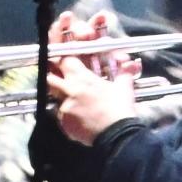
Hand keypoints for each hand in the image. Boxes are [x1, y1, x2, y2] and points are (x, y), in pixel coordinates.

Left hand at [46, 10, 139, 146]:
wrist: (117, 137)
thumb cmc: (120, 110)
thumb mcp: (124, 88)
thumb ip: (124, 73)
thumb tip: (131, 63)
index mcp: (82, 78)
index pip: (65, 57)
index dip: (63, 47)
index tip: (63, 45)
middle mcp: (68, 90)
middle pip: (50, 73)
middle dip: (54, 69)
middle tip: (60, 70)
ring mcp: (64, 106)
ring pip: (53, 93)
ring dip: (59, 90)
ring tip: (68, 93)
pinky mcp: (64, 122)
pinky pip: (60, 113)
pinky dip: (68, 113)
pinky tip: (78, 116)